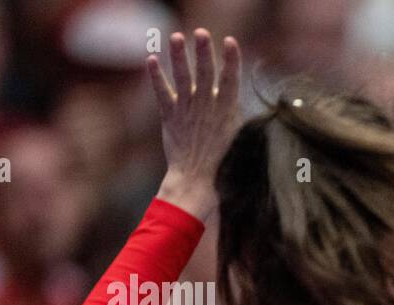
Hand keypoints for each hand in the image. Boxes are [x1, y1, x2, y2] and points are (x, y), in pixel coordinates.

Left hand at [148, 29, 240, 218]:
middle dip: (204, 51)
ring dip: (180, 56)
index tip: (231, 41)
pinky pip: (162, 93)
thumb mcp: (240, 140)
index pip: (230, 80)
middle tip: (202, 32)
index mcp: (227, 113)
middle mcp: (207, 108)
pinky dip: (156, 77)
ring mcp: (188, 111)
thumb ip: (237, 117)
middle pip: (206, 73)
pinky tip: (151, 59)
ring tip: (176, 37)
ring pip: (183, 78)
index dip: (231, 60)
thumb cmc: (224, 166)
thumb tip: (243, 103)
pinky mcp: (171, 118)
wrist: (198, 182)